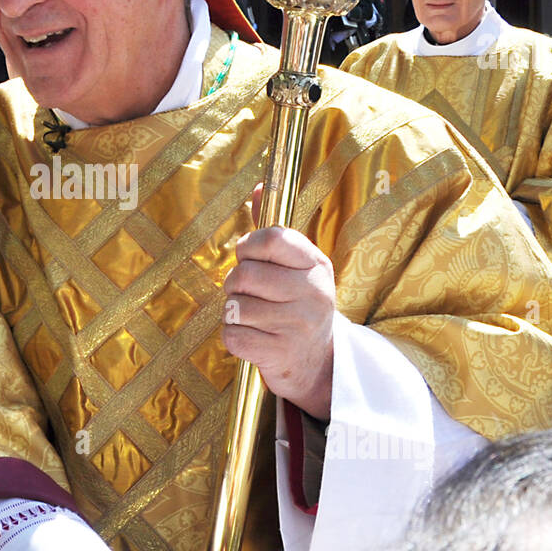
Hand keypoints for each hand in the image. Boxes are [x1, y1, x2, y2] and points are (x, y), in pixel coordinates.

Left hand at [223, 201, 335, 419]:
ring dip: (235, 313)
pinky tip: (254, 338)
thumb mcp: (296, 267)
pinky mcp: (280, 354)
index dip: (248, 247)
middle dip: (236, 284)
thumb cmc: (298, 306)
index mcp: (316, 265)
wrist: (319, 363)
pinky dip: (234, 338)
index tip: (250, 258)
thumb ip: (273, 233)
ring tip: (255, 318)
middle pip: (244, 274)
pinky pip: (232, 336)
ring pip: (235, 306)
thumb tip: (258, 187)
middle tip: (249, 294)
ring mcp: (298, 325)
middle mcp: (313, 293)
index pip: (270, 238)